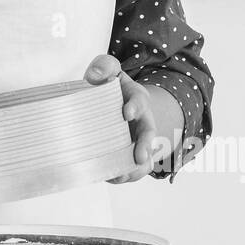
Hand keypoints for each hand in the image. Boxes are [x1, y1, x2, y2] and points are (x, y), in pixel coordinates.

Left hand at [82, 54, 161, 183]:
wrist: (110, 103)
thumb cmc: (107, 86)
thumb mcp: (108, 70)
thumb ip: (104, 66)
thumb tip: (95, 75)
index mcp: (136, 97)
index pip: (139, 100)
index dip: (135, 107)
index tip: (126, 114)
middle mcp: (142, 120)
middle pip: (149, 134)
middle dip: (146, 146)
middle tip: (139, 157)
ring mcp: (138, 139)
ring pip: (146, 157)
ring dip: (136, 167)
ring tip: (123, 175)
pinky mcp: (130, 154)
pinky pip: (134, 169)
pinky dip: (126, 176)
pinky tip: (113, 178)